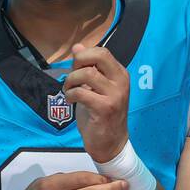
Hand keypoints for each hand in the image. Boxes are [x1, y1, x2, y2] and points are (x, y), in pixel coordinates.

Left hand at [64, 44, 129, 163]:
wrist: (110, 143)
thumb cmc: (101, 114)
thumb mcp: (94, 87)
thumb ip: (87, 67)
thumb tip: (77, 47)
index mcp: (120, 74)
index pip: (102, 52)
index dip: (84, 56)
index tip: (76, 69)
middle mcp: (121, 82)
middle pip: (99, 56)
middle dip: (78, 62)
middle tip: (72, 77)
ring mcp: (114, 95)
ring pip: (87, 73)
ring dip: (71, 80)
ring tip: (69, 91)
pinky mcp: (105, 108)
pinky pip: (81, 92)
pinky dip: (70, 94)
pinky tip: (71, 100)